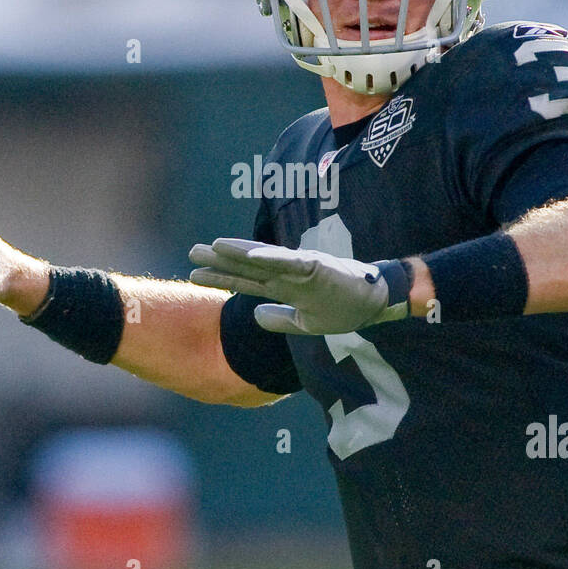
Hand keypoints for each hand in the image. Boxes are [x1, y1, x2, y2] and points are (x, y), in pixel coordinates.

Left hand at [188, 238, 410, 334]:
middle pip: (247, 266)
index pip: (245, 281)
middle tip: (191, 252)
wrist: (376, 302)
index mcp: (284, 287)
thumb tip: (256, 314)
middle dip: (220, 260)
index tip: (193, 273)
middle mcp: (287, 274)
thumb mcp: (306, 322)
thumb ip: (281, 318)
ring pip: (264, 259)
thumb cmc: (344, 307)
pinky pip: (289, 262)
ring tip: (213, 246)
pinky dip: (270, 258)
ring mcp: (300, 268)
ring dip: (239, 253)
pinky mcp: (316, 266)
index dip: (220, 276)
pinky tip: (249, 256)